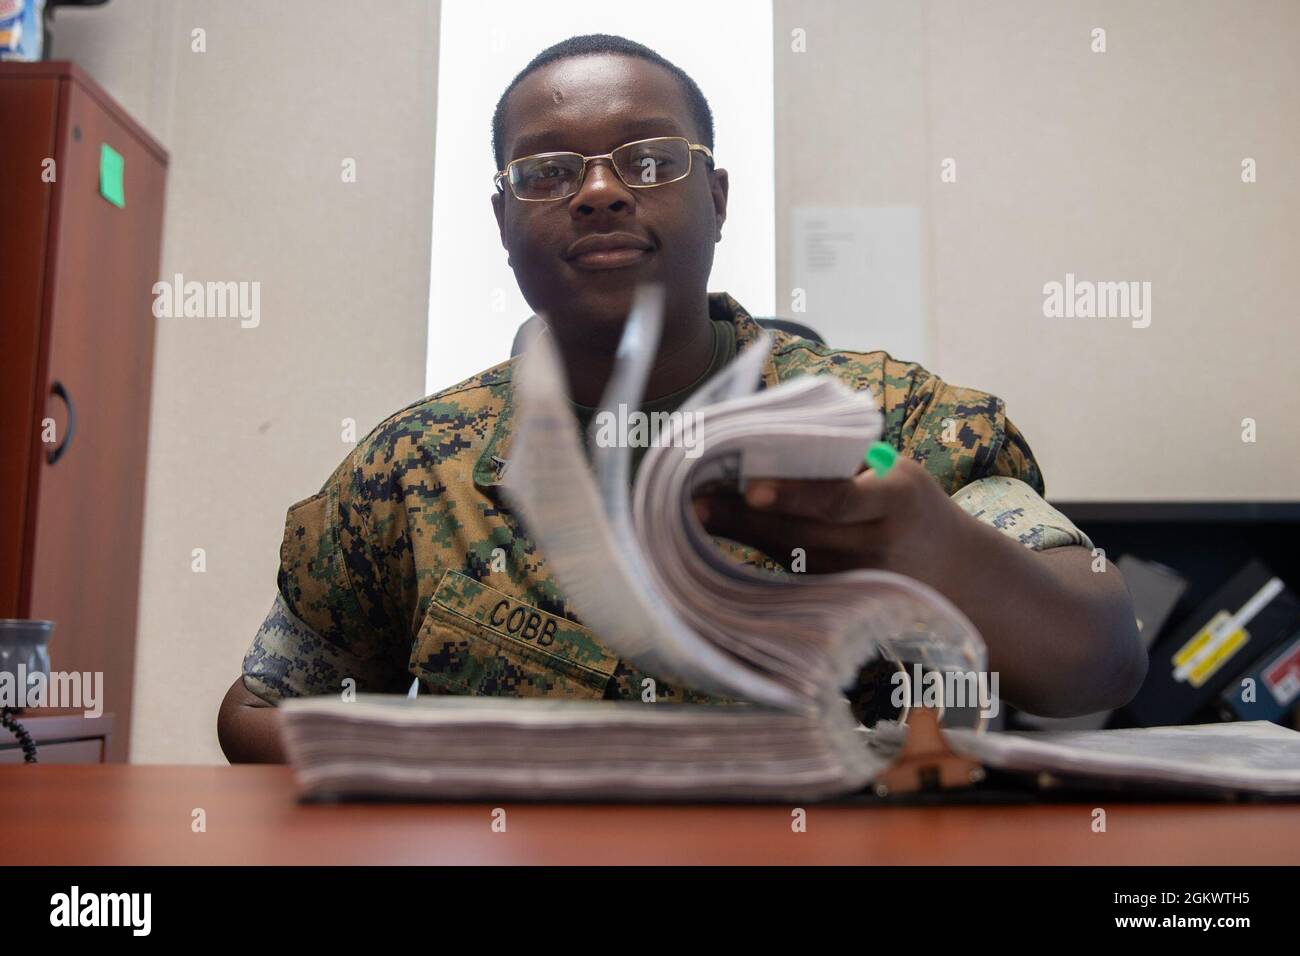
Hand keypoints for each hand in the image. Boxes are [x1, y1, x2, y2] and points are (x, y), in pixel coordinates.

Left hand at [692, 457, 973, 585]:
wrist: (960, 575)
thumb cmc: (915, 507)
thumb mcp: (899, 475)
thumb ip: (845, 463)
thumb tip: (768, 441)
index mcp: (896, 502)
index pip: (839, 499)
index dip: (794, 495)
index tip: (752, 488)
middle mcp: (875, 546)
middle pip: (800, 534)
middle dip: (744, 518)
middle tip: (695, 501)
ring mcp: (856, 580)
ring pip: (789, 556)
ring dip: (741, 536)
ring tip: (696, 514)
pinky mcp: (842, 600)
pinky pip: (793, 573)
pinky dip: (756, 554)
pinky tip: (721, 538)